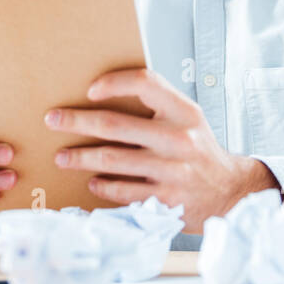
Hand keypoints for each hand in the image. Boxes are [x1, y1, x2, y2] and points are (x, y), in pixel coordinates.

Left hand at [44, 68, 278, 232]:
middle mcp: (179, 139)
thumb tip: (106, 92)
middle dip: (76, 121)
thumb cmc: (201, 151)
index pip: (146, 83)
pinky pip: (121, 191)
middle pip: (114, 124)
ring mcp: (172, 171)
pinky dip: (102, 185)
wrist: (231, 192)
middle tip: (52, 120)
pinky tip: (92, 181)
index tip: (90, 89)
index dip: (114, 82)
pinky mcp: (165, 200)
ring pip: (111, 160)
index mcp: (184, 112)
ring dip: (80, 158)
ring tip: (61, 156)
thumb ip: (158, 105)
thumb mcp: (189, 119)